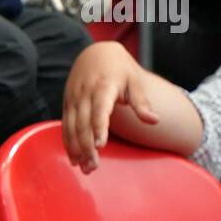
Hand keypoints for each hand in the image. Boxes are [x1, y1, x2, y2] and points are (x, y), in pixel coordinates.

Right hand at [61, 42, 158, 172]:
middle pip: (83, 124)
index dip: (98, 128)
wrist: (95, 52)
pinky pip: (65, 126)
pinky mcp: (66, 104)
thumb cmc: (119, 68)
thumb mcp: (134, 80)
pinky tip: (74, 158)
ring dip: (76, 149)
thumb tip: (155, 120)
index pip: (99, 110)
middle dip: (86, 147)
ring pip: (71, 127)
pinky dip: (68, 142)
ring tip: (84, 167)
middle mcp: (84, 94)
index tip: (100, 145)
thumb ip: (142, 102)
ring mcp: (73, 99)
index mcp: (103, 87)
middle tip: (93, 167)